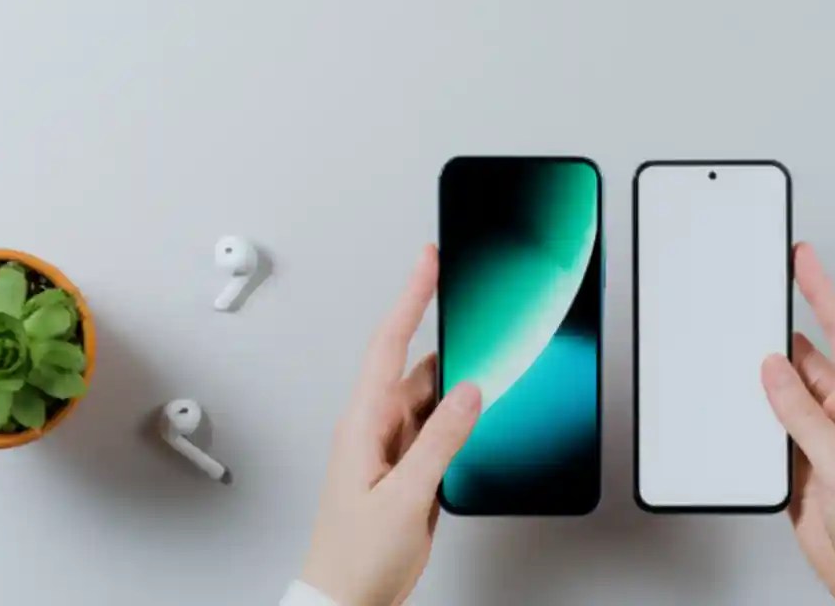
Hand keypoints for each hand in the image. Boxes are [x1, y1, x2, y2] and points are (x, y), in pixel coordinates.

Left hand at [301, 245, 480, 605]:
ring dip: (456, 383)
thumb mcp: (404, 495)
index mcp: (362, 425)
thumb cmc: (355, 557)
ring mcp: (390, 448)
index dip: (410, 298)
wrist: (346, 600)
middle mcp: (374, 429)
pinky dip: (458, 416)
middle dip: (444, 335)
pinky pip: (436, 427)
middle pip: (414, 365)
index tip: (427, 263)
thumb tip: (468, 392)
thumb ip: (439, 440)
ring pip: (430, 397)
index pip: (388, 346)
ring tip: (487, 363)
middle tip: (472, 305)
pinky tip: (475, 415)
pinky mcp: (406, 468)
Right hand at [762, 243, 834, 605]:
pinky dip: (753, 416)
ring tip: (734, 358)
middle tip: (750, 302)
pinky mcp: (800, 465)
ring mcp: (821, 440)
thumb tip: (773, 370)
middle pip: (804, 359)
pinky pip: (771, 427)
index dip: (822, 291)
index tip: (803, 257)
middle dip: (778, 333)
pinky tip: (739, 411)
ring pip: (783, 393)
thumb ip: (804, 418)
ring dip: (762, 381)